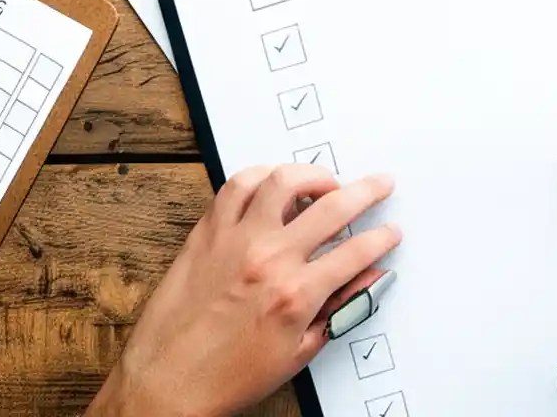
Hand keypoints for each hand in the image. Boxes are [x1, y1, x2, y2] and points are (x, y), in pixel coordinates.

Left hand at [87, 165, 401, 416]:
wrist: (166, 382)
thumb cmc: (227, 376)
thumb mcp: (298, 351)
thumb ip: (339, 309)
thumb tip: (369, 280)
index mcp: (296, 295)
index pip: (357, 252)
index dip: (382, 237)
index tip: (389, 232)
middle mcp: (268, 259)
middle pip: (333, 206)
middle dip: (367, 191)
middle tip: (379, 184)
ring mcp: (235, 241)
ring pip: (283, 181)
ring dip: (313, 175)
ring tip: (325, 183)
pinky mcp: (207, 233)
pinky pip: (236, 186)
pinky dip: (261, 176)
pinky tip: (273, 184)